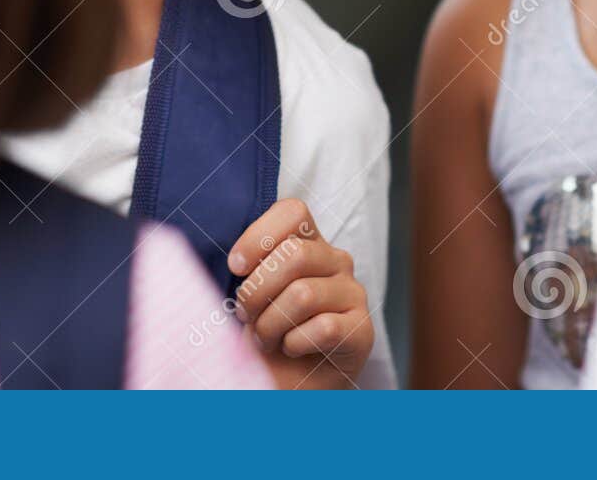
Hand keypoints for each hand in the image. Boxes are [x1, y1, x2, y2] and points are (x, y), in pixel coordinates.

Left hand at [229, 198, 373, 388]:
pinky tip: (291, 349)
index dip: (259, 235)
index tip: (236, 267)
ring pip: (303, 294)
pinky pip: (323, 328)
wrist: (284, 385)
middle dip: (257, 291)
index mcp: (309, 243)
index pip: (294, 212)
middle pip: (294, 254)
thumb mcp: (250, 294)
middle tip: (246, 316)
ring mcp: (353, 294)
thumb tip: (234, 261)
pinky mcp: (362, 331)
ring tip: (265, 339)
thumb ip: (249, 268)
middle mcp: (336, 262)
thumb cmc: (265, 333)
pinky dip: (294, 344)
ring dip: (271, 324)